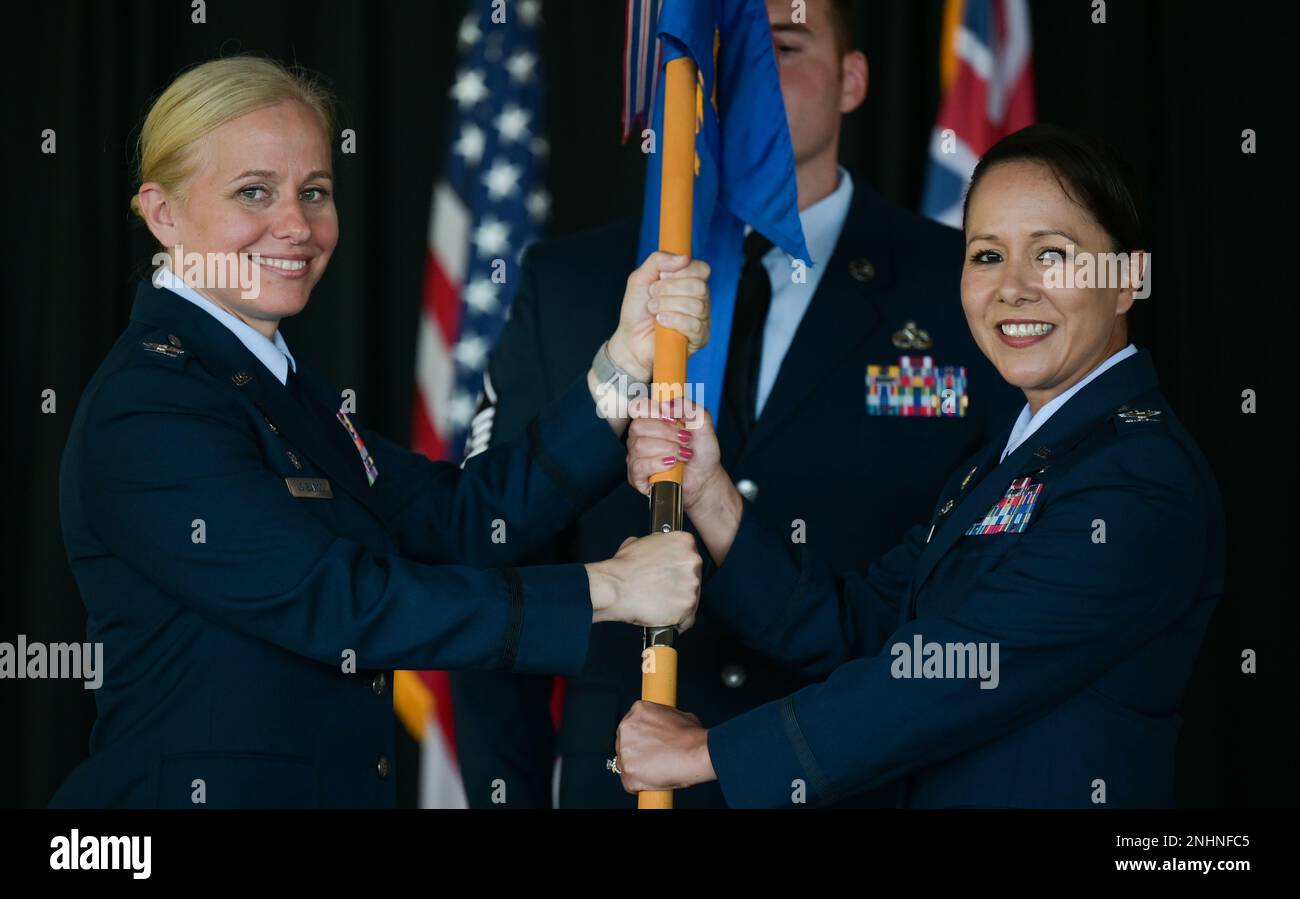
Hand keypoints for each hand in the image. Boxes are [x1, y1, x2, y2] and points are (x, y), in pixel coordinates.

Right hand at [585, 532, 700, 630]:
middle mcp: (693, 561)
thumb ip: (657, 544)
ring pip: (692, 599)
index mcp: (684, 542)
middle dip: (680, 586)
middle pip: (694, 578)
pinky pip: (688, 619)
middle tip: (663, 591)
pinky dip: (679, 621)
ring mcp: (692, 584)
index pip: (690, 558)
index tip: (671, 576)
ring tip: (661, 604)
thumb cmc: (623, 568)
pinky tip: (666, 617)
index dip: (679, 570)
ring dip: (679, 604)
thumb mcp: (639, 542)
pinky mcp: (688, 606)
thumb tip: (656, 548)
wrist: (615, 588)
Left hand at [606, 253, 710, 382]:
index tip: (661, 276)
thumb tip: (684, 258)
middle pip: (700, 287)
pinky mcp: (699, 339)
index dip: (681, 271)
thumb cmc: (637, 310)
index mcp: (690, 283)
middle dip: (670, 289)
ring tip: (653, 310)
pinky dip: (673, 320)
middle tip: (652, 296)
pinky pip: (694, 325)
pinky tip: (660, 322)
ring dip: (667, 305)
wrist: (629, 340)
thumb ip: (657, 260)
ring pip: (696, 306)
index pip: (702, 269)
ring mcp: (702, 320)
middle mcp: (700, 300)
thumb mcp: (640, 279)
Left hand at [615, 700, 715, 792]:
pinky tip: (654, 781)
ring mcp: (625, 753)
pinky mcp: (628, 775)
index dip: (640, 737)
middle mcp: (626, 729)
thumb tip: (662, 727)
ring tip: (657, 770)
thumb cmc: (692, 737)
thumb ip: (661, 720)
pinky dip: (640, 786)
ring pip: (624, 764)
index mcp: (637, 711)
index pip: (630, 726)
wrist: (698, 754)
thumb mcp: (676, 714)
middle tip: (653, 758)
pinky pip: (629, 784)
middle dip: (635, 752)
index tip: (647, 744)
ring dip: (637, 769)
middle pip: (623, 744)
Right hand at [628, 396, 742, 567]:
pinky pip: (639, 466)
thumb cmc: (701, 452)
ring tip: (682, 455)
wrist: (705, 477)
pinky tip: (671, 465)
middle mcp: (640, 437)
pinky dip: (658, 464)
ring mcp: (636, 456)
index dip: (654, 410)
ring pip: (640, 446)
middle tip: (684, 440)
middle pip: (638, 426)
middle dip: (666, 433)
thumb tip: (669, 404)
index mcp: (652, 421)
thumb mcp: (703, 423)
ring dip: (667, 450)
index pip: (640, 408)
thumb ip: (689, 407)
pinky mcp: (637, 476)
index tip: (673, 417)